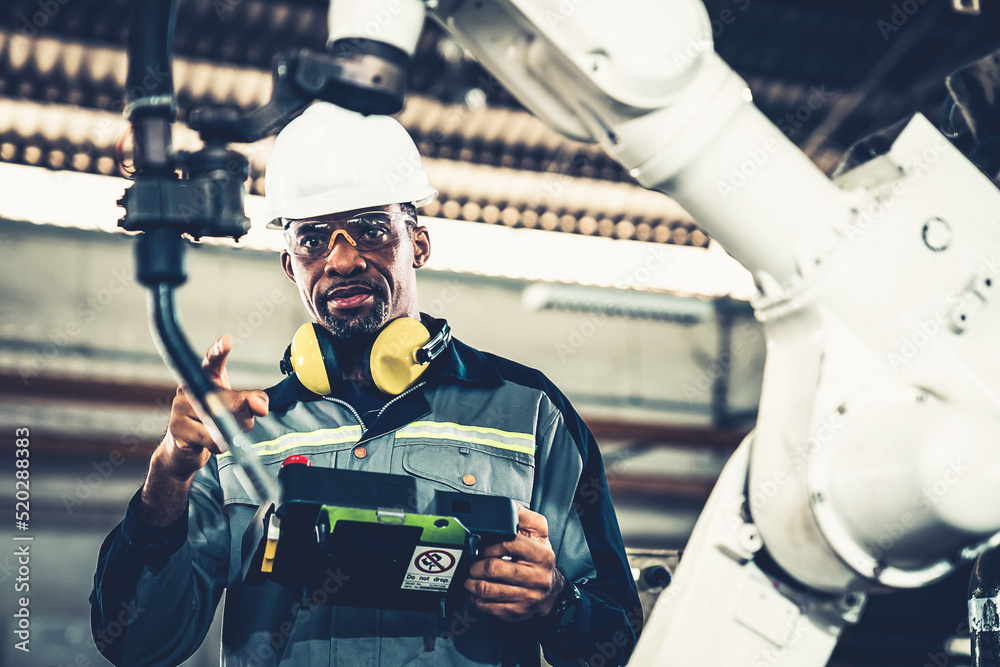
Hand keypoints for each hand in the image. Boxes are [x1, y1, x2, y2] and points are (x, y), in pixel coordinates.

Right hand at [157, 335, 268, 480]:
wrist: (184, 449)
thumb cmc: (213, 422)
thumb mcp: (237, 408)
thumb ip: (253, 402)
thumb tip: (261, 406)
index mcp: (206, 377)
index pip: (212, 361)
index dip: (219, 351)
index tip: (227, 341)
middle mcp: (189, 388)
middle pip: (225, 398)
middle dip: (243, 413)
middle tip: (248, 422)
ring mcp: (180, 407)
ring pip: (218, 419)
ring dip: (231, 431)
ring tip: (225, 434)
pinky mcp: (177, 429)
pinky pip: (210, 438)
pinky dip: (219, 444)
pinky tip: (210, 442)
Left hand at [465, 504, 566, 621]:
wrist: (552, 592)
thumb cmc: (540, 561)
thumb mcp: (539, 534)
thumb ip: (524, 517)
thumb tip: (510, 505)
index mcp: (542, 554)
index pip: (508, 544)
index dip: (489, 545)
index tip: (481, 547)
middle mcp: (537, 577)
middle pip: (494, 568)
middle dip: (475, 566)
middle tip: (471, 564)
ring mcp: (528, 597)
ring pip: (488, 590)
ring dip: (472, 583)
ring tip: (470, 578)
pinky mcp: (518, 611)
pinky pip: (489, 608)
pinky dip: (477, 600)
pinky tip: (477, 593)